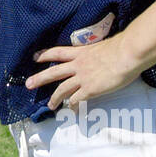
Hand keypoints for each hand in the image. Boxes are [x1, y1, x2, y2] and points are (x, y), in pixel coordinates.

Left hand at [25, 36, 145, 111]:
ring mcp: (83, 77)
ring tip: (50, 106)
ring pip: (62, 89)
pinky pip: (77, 100)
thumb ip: (99, 52)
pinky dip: (72, 106)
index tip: (35, 57)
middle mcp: (78, 64)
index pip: (58, 52)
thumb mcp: (104, 46)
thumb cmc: (122, 47)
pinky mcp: (90, 89)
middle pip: (54, 72)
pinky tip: (71, 111)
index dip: (45, 55)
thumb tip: (105, 53)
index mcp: (81, 52)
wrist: (127, 54)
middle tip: (28, 84)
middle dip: (40, 78)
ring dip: (55, 98)